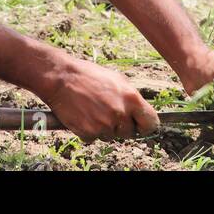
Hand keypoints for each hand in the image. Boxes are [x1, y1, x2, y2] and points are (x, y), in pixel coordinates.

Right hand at [40, 55, 159, 141]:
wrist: (62, 78)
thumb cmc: (89, 75)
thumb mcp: (117, 80)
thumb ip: (131, 98)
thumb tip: (141, 112)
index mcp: (131, 98)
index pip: (151, 123)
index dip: (145, 126)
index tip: (141, 126)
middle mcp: (120, 113)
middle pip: (130, 133)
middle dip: (121, 126)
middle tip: (108, 112)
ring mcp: (104, 125)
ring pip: (111, 136)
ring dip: (104, 128)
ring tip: (93, 109)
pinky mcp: (89, 132)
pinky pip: (94, 138)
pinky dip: (89, 130)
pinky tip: (83, 115)